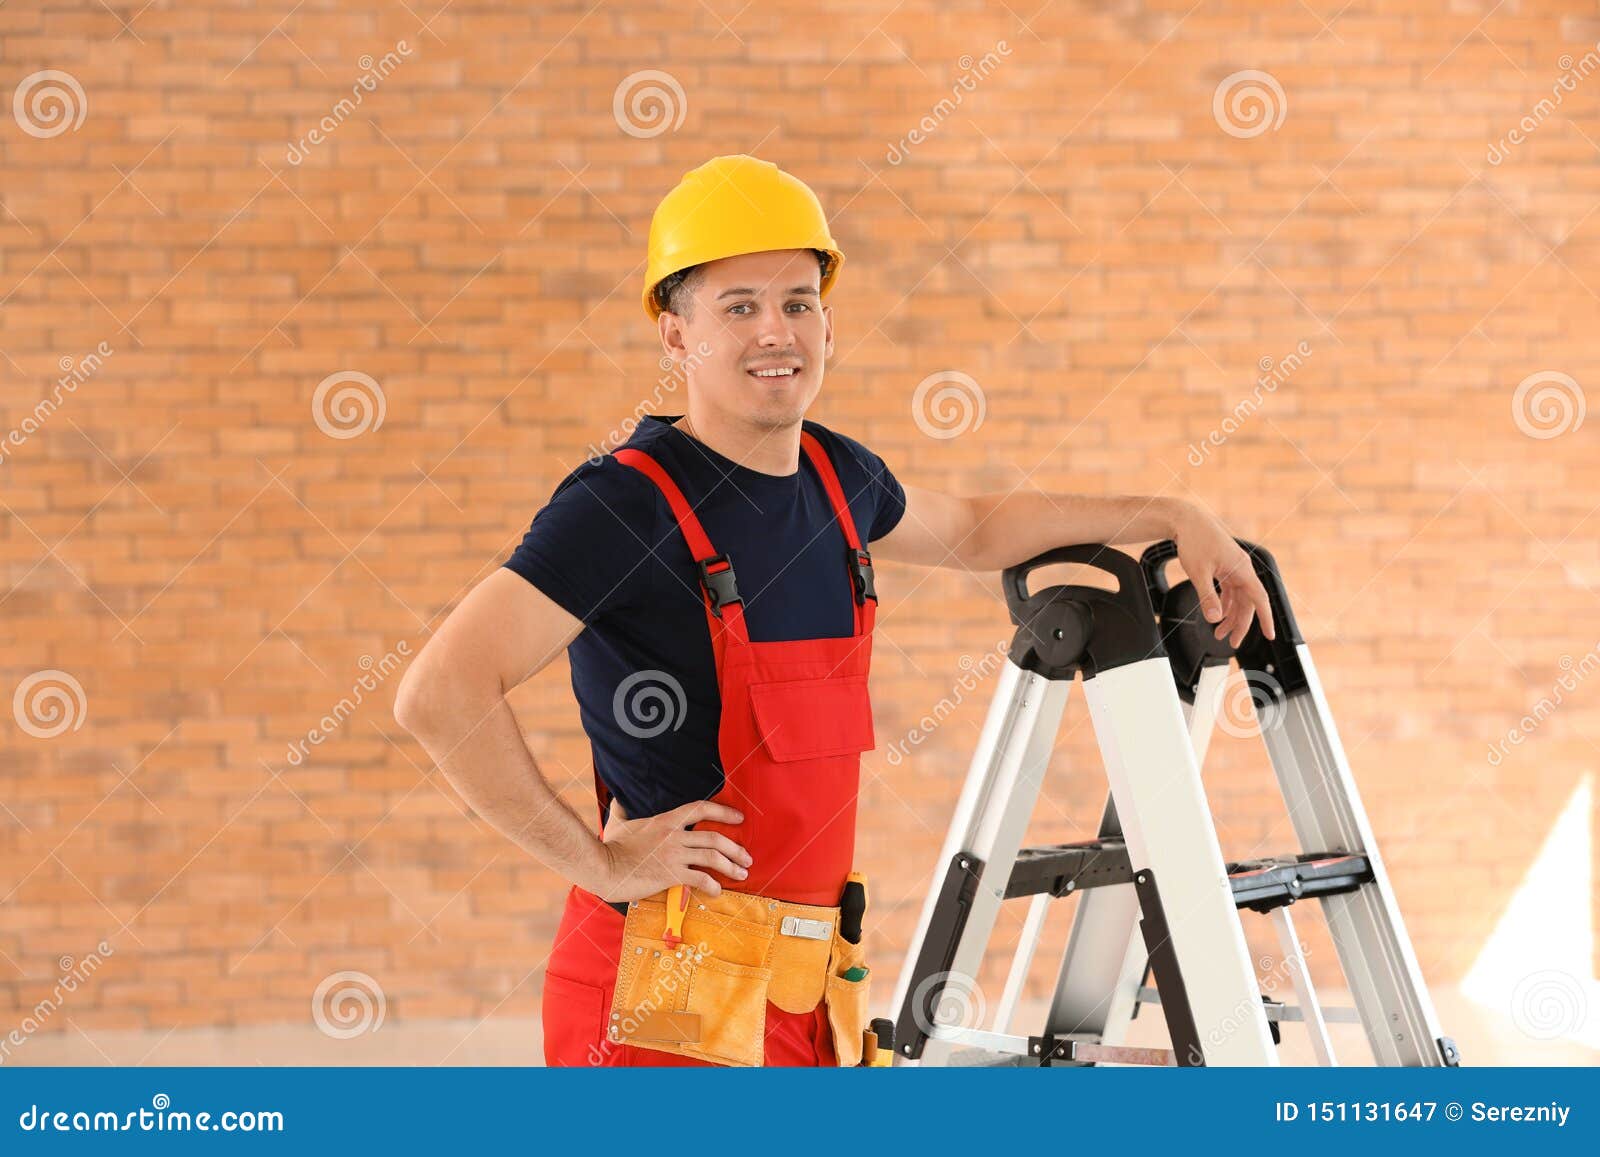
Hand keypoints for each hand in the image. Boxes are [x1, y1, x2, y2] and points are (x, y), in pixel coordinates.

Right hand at [594, 798, 752, 903]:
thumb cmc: (609, 847)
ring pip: (712, 857)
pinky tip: (717, 892)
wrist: (602, 866)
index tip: (739, 817)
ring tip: (741, 874)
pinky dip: (713, 886)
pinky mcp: (669, 874)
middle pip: (714, 837)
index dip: (723, 811)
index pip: (701, 808)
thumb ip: (623, 811)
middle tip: (746, 858)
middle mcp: (673, 835)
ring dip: (731, 866)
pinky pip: (699, 879)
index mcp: (666, 820)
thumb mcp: (619, 823)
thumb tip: (618, 802)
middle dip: (735, 848)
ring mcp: (673, 854)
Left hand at [1168, 502, 1275, 647]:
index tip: (1270, 635)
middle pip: (1247, 602)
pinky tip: (1217, 613)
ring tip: (1219, 632)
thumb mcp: (1199, 573)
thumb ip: (1207, 596)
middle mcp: (1242, 569)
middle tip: (1231, 642)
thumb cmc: (1194, 540)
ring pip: (1238, 597)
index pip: (1259, 599)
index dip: (1265, 618)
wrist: (1186, 519)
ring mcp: (1234, 567)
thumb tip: (1214, 618)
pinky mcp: (1225, 566)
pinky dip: (1224, 603)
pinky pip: (1230, 589)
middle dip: (1240, 624)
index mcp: (1242, 569)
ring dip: (1230, 615)